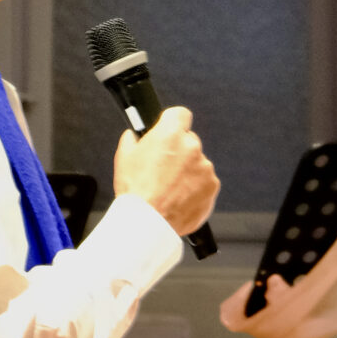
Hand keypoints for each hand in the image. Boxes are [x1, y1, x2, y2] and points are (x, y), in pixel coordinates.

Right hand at [113, 105, 218, 237]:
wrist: (148, 223)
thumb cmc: (136, 193)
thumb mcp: (124, 158)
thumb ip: (132, 139)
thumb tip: (134, 136)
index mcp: (170, 134)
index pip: (181, 114)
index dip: (173, 122)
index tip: (170, 129)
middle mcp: (191, 147)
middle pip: (188, 141)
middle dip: (178, 152)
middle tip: (163, 168)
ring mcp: (204, 167)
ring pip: (197, 163)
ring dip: (187, 172)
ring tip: (169, 188)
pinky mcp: (212, 186)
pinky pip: (205, 182)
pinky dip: (195, 188)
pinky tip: (179, 198)